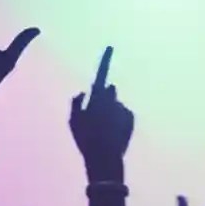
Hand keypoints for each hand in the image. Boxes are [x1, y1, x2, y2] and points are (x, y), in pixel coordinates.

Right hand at [70, 46, 133, 181]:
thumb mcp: (73, 122)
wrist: (105, 158)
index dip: (106, 59)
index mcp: (97, 98)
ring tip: (104, 131)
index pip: (102, 73)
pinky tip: (114, 133)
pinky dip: (119, 121)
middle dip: (103, 101)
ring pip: (115, 105)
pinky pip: (123, 114)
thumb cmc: (86, 140)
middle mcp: (113, 99)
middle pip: (107, 93)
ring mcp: (123, 108)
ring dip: (110, 114)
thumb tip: (85, 90)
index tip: (110, 47)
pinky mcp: (131, 117)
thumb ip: (77, 103)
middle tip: (97, 120)